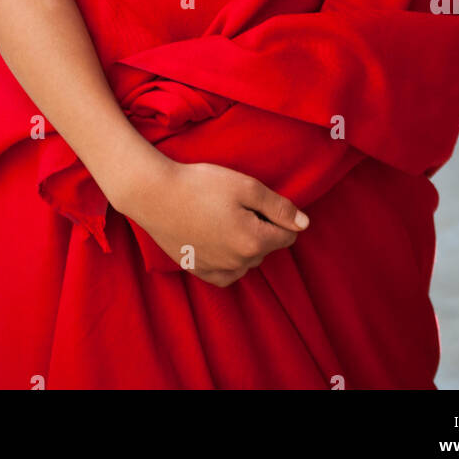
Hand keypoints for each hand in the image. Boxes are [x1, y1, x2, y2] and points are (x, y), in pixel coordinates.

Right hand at [118, 157, 309, 286]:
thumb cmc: (201, 185)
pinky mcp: (199, 271)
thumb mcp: (246, 186)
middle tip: (235, 205)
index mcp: (253, 242)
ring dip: (245, 244)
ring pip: (248, 261)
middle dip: (261, 228)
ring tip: (222, 217)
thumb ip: (279, 206)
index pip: (287, 236)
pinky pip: (227, 274)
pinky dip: (229, 260)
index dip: (277, 215)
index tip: (256, 201)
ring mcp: (217, 270)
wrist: (154, 194)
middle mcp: (238, 263)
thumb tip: (304, 224)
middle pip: (267, 248)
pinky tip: (217, 239)